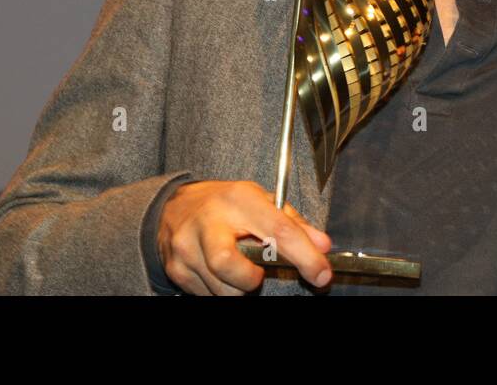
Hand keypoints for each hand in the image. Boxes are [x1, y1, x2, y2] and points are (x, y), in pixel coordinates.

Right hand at [157, 180, 333, 294]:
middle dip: (250, 280)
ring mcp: (187, 247)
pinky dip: (222, 290)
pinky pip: (207, 296)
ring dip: (238, 288)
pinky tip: (221, 274)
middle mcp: (209, 221)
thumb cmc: (226, 204)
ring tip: (239, 269)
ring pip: (220, 289)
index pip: (278, 231)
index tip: (321, 274)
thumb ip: (293, 223)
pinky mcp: (177, 269)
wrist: (174, 207)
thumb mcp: (260, 200)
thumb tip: (322, 246)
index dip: (305, 257)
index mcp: (239, 199)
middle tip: (257, 275)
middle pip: (228, 264)